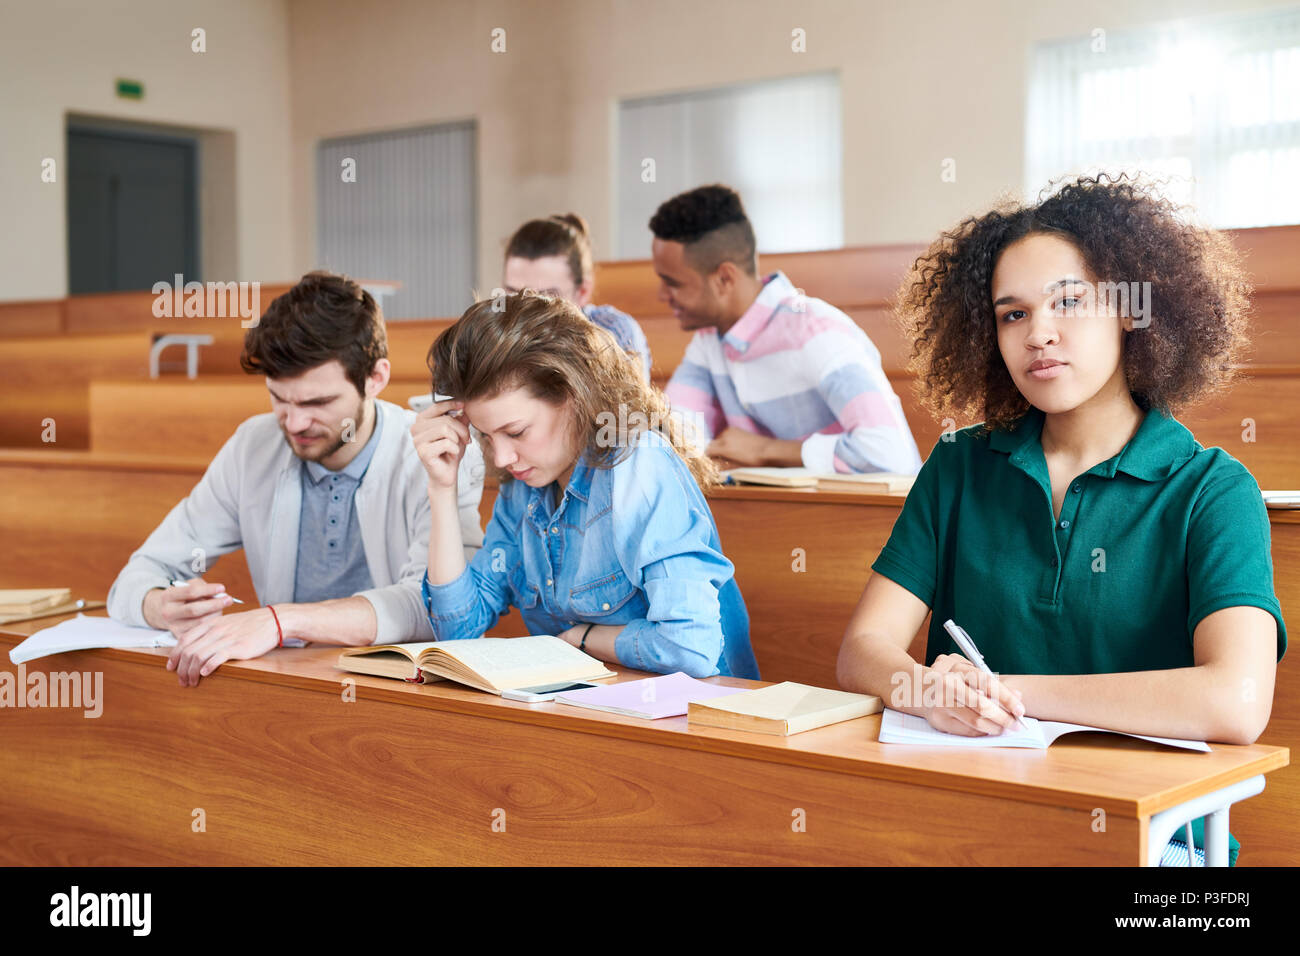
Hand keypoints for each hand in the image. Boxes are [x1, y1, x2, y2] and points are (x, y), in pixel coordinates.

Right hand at [142, 579, 233, 641]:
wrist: (165, 612)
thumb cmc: (182, 596)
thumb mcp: (187, 586)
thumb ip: (202, 586)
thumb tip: (221, 594)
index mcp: (168, 596)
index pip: (191, 592)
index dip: (208, 590)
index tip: (222, 588)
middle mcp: (168, 613)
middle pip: (195, 610)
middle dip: (215, 604)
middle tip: (229, 599)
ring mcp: (173, 627)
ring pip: (200, 622)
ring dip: (215, 614)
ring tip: (222, 608)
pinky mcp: (180, 637)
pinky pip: (201, 632)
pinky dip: (212, 624)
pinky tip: (217, 618)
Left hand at [165, 607, 281, 686]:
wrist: (273, 620)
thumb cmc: (251, 624)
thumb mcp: (227, 622)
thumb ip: (211, 631)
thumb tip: (196, 645)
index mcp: (211, 623)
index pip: (184, 639)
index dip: (174, 655)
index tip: (171, 667)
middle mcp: (216, 630)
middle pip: (189, 651)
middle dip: (181, 669)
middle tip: (181, 681)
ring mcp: (226, 638)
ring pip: (199, 656)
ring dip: (191, 673)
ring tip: (192, 682)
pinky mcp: (238, 647)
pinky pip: (217, 658)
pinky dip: (208, 667)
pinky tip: (205, 674)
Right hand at [410, 399, 470, 489]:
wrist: (447, 472)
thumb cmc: (451, 451)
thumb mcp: (458, 431)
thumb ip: (460, 418)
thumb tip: (464, 405)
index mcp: (422, 420)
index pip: (437, 406)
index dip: (452, 404)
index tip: (463, 406)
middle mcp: (416, 428)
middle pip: (445, 419)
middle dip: (461, 429)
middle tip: (466, 439)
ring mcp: (417, 441)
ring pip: (445, 430)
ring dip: (458, 439)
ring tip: (457, 447)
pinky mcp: (423, 452)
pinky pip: (446, 443)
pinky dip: (455, 449)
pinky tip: (451, 454)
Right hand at [706, 428, 772, 466]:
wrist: (767, 450)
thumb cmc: (753, 460)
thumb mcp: (735, 466)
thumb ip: (721, 465)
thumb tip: (712, 467)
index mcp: (724, 448)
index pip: (707, 451)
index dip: (707, 457)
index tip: (708, 461)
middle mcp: (725, 437)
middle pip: (711, 444)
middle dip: (712, 451)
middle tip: (717, 458)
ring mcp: (729, 431)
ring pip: (717, 439)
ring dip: (719, 445)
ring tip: (727, 453)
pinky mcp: (734, 428)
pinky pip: (724, 434)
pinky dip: (724, 440)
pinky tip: (732, 446)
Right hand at [921, 653, 1025, 736]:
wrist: (921, 690)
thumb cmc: (953, 682)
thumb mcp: (971, 675)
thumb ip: (994, 684)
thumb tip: (1017, 696)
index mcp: (958, 669)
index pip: (987, 683)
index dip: (1007, 698)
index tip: (1020, 710)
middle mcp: (947, 685)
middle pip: (982, 705)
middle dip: (1004, 717)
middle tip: (1016, 724)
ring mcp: (941, 703)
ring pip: (976, 721)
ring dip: (995, 728)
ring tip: (1004, 728)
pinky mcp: (939, 720)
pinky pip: (968, 731)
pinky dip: (982, 732)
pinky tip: (988, 729)